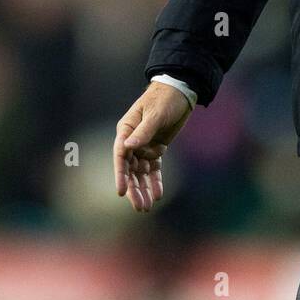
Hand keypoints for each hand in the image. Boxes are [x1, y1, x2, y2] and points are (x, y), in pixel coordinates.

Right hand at [113, 83, 192, 211]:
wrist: (180, 92)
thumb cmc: (164, 99)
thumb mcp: (155, 114)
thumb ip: (143, 131)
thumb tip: (128, 147)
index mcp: (126, 130)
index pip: (120, 156)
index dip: (120, 175)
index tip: (121, 192)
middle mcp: (132, 141)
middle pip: (130, 169)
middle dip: (134, 189)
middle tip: (140, 207)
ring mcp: (144, 146)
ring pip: (141, 173)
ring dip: (143, 189)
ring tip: (147, 207)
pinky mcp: (156, 149)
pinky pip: (154, 169)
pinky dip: (155, 182)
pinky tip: (158, 195)